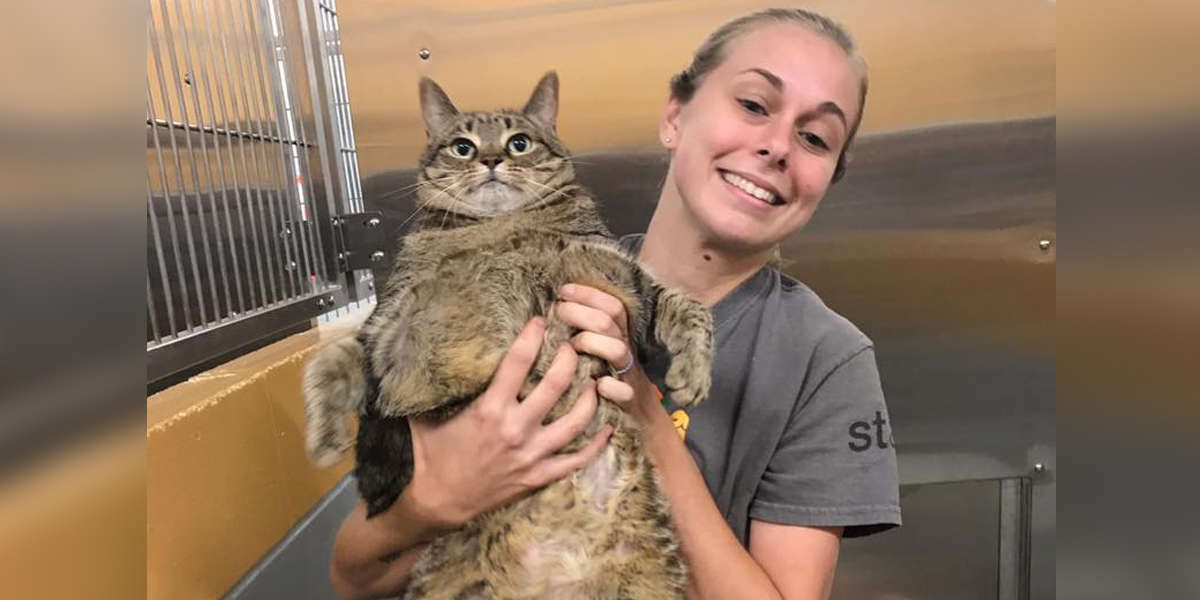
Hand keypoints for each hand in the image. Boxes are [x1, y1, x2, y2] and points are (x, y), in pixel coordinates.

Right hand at [403, 317, 612, 529]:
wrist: (437, 501)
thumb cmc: (432, 454)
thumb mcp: (426, 413)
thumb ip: (434, 386)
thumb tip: (428, 352)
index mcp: (489, 409)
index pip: (518, 360)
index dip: (533, 335)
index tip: (540, 321)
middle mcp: (515, 429)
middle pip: (557, 384)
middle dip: (569, 358)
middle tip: (573, 345)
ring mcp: (531, 454)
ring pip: (576, 420)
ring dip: (590, 396)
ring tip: (594, 380)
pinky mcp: (539, 476)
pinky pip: (577, 460)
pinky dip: (596, 444)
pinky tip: (607, 428)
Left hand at [555, 284, 660, 420]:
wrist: (640, 417)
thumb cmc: (606, 377)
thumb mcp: (598, 350)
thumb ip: (585, 329)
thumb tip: (555, 307)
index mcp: (618, 335)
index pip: (612, 305)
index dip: (589, 294)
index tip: (563, 291)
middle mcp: (624, 349)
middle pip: (608, 322)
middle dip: (580, 313)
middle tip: (559, 313)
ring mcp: (627, 374)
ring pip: (616, 349)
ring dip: (591, 343)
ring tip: (572, 347)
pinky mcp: (628, 400)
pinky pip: (623, 391)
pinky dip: (609, 387)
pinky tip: (596, 385)